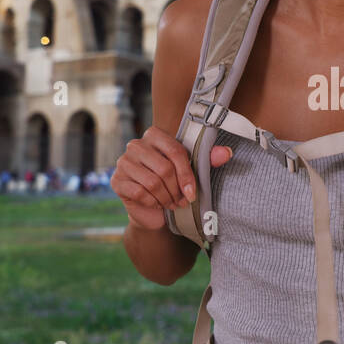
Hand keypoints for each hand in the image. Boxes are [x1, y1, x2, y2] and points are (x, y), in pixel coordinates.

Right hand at [112, 127, 232, 230]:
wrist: (153, 208)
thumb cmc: (174, 183)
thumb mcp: (192, 170)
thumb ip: (209, 159)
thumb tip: (227, 152)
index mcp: (155, 135)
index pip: (176, 151)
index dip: (187, 175)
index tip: (193, 193)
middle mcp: (136, 145)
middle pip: (164, 168)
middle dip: (176, 190)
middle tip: (181, 201)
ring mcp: (123, 162)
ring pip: (152, 182)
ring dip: (166, 198)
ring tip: (171, 203)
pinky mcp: (116, 180)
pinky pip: (139, 193)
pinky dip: (152, 202)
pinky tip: (156, 204)